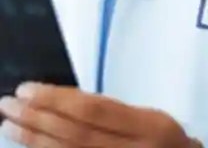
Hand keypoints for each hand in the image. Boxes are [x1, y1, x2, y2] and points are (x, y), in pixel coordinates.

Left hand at [0, 83, 199, 147]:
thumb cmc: (168, 142)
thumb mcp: (153, 119)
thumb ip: (117, 112)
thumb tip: (63, 100)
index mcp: (151, 126)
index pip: (95, 111)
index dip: (57, 100)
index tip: (28, 88)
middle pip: (77, 134)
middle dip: (38, 118)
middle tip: (9, 103)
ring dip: (33, 139)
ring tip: (9, 124)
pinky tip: (31, 145)